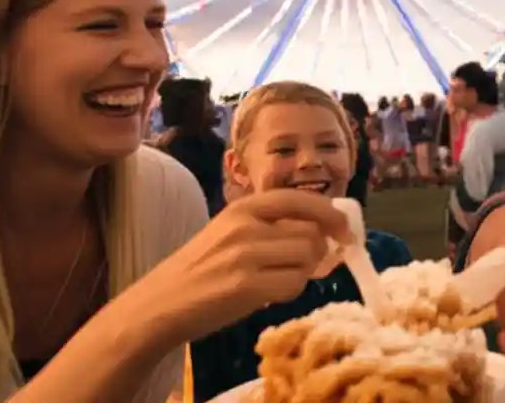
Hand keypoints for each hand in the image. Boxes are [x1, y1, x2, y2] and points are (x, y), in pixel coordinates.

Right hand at [127, 188, 350, 345]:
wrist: (159, 305)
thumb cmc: (199, 270)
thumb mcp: (230, 233)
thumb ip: (271, 228)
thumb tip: (325, 233)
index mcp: (243, 207)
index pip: (300, 199)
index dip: (330, 213)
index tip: (345, 229)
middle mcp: (246, 225)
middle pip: (312, 232)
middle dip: (317, 252)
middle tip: (304, 266)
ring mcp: (246, 255)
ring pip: (307, 258)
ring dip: (304, 273)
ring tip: (279, 280)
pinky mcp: (246, 286)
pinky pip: (294, 284)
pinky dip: (290, 292)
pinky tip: (268, 296)